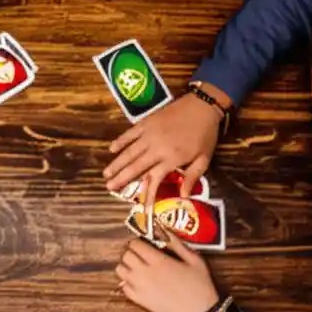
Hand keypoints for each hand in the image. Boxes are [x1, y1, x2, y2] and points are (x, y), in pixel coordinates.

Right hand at [103, 93, 222, 209]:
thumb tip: (183, 196)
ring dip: (117, 163)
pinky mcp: (146, 123)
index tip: (140, 205)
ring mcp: (149, 135)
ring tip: (106, 173)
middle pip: (135, 167)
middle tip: (109, 186)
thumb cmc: (205, 134)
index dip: (146, 194)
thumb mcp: (204, 159)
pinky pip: (129, 134)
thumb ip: (192, 177)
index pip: (154, 180)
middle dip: (121, 178)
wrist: (202, 106)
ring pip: (129, 152)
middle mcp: (157, 149)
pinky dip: (120, 142)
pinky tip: (111, 149)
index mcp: (171, 159)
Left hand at [116, 232, 219, 311]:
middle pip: (126, 255)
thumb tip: (164, 230)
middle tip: (141, 253)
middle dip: (131, 251)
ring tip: (138, 266)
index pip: (135, 244)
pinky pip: (123, 286)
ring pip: (121, 270)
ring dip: (127, 265)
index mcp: (159, 261)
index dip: (139, 241)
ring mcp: (140, 287)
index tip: (145, 243)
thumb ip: (177, 244)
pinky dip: (127, 281)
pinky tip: (138, 281)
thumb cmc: (200, 286)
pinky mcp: (140, 300)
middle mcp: (145, 273)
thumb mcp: (194, 260)